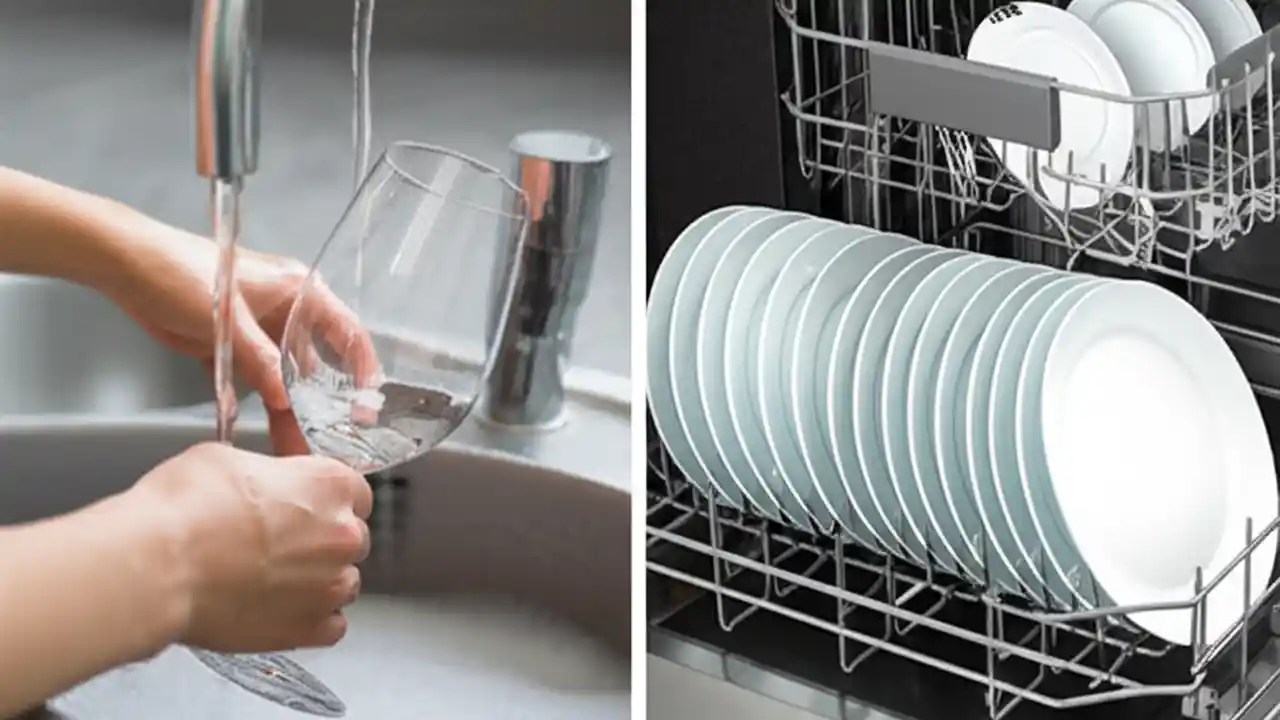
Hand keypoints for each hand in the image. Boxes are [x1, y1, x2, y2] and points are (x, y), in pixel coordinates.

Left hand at [100, 222, 377, 454]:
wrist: (124, 263)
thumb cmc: (183, 274)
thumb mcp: (228, 317)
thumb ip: (260, 360)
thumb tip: (288, 402)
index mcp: (298, 292)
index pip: (346, 331)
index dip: (363, 369)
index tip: (366, 408)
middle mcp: (286, 312)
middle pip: (316, 363)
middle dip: (323, 403)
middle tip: (330, 443)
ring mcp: (258, 331)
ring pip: (284, 377)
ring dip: (289, 410)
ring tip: (296, 449)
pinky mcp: (230, 346)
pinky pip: (254, 380)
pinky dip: (258, 405)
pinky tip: (264, 434)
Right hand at [134, 443, 372, 652]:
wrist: (160, 565)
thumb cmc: (187, 508)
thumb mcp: (227, 459)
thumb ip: (267, 473)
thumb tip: (264, 481)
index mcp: (331, 485)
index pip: (354, 491)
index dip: (326, 498)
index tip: (307, 503)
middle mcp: (342, 535)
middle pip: (350, 537)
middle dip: (322, 539)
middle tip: (280, 542)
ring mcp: (330, 585)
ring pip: (343, 581)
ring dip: (319, 579)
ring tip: (274, 578)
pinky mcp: (308, 628)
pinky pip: (331, 625)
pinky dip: (311, 617)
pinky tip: (281, 608)